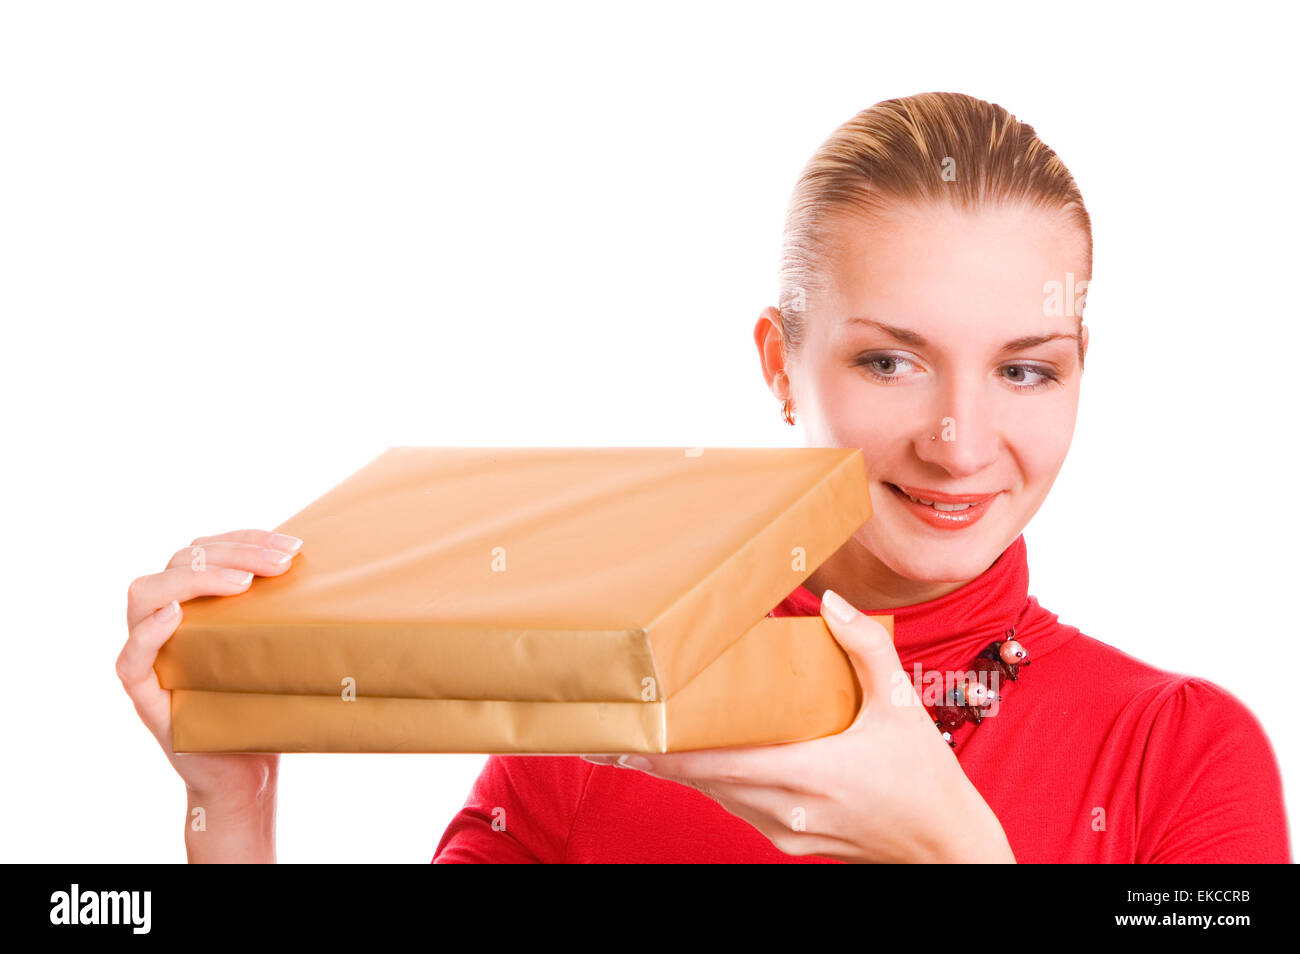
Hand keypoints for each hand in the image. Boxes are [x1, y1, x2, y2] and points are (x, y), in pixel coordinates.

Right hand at [117, 528, 301, 807]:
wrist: (245, 771)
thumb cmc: (264, 702)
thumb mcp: (276, 646)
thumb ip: (283, 610)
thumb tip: (338, 572)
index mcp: (195, 602)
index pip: (206, 548)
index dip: (245, 539)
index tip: (291, 545)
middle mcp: (164, 620)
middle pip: (179, 561)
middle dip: (233, 552)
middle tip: (280, 562)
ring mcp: (149, 656)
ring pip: (145, 594)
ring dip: (195, 579)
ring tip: (241, 583)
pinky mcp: (145, 696)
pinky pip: (130, 659)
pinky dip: (148, 633)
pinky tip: (175, 616)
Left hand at [584, 589, 1014, 862]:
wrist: (947, 851)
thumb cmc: (927, 780)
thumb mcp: (901, 706)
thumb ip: (866, 649)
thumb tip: (833, 603)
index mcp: (804, 774)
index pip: (710, 763)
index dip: (658, 753)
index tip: (617, 739)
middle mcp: (784, 808)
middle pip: (701, 779)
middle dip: (658, 754)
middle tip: (613, 729)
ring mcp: (784, 830)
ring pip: (717, 794)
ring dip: (687, 766)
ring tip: (650, 737)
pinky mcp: (790, 840)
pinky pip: (739, 806)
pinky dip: (719, 780)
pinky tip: (710, 755)